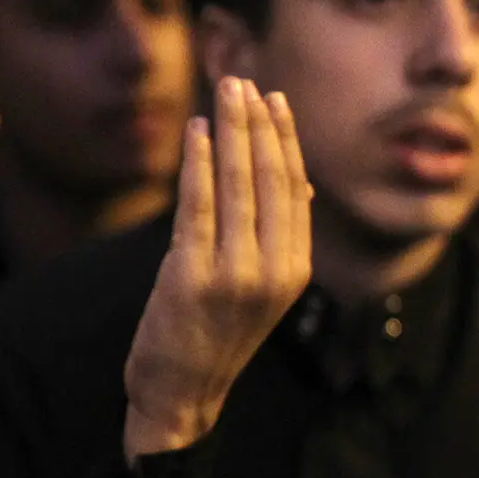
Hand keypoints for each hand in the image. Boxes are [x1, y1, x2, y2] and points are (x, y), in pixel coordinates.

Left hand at [121, 77, 311, 460]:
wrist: (180, 396)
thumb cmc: (211, 337)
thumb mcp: (256, 289)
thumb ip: (273, 239)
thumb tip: (298, 185)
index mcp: (295, 270)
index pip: (295, 191)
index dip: (285, 141)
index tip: (274, 101)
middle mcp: (274, 270)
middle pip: (270, 180)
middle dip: (258, 125)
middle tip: (244, 81)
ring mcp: (235, 275)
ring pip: (237, 186)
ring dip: (231, 133)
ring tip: (224, 93)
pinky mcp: (193, 278)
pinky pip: (197, 207)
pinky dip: (198, 164)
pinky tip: (196, 132)